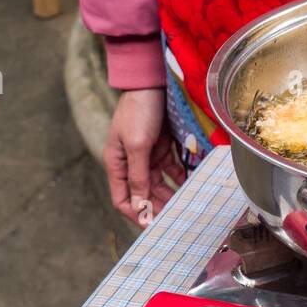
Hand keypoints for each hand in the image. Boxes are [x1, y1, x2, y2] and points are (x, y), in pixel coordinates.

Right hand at [103, 88, 184, 226]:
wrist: (152, 81)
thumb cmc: (139, 110)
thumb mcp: (137, 145)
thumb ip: (138, 175)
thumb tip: (138, 205)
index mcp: (117, 164)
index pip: (122, 199)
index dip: (136, 213)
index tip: (152, 225)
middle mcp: (130, 162)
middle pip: (142, 193)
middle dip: (156, 206)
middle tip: (174, 219)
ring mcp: (146, 153)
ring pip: (157, 182)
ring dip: (169, 193)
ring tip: (184, 206)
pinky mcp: (160, 144)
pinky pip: (170, 166)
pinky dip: (178, 175)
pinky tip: (190, 183)